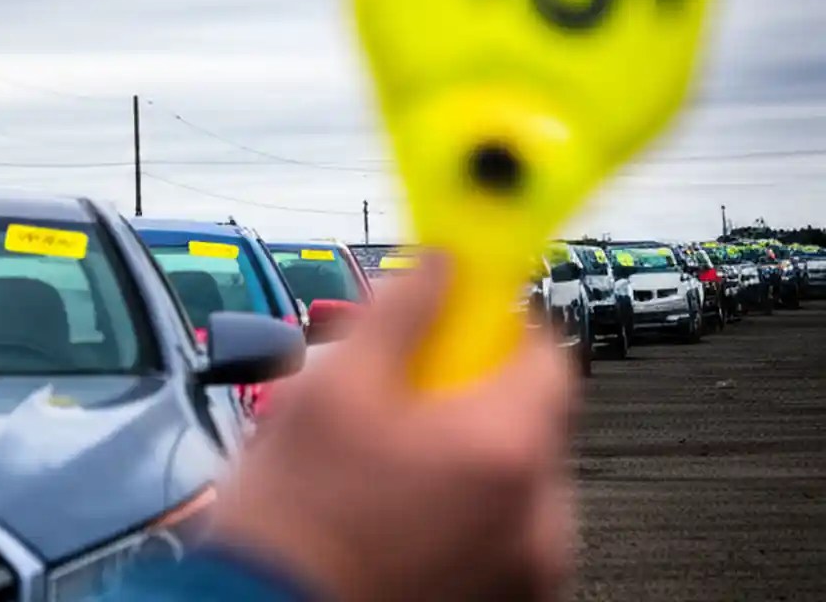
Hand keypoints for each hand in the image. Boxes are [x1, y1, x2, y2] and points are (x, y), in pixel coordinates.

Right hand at [210, 254, 575, 600]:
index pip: (543, 348)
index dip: (492, 321)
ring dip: (465, 455)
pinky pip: (501, 531)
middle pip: (526, 416)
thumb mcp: (332, 389)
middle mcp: (538, 516)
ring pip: (511, 476)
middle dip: (468, 395)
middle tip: (399, 397)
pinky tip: (397, 511)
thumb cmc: (293, 526)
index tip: (455, 315)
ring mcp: (528, 570)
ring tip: (386, 465)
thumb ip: (400, 312)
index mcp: (505, 449)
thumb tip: (439, 268)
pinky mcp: (506, 600)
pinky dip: (464, 511)